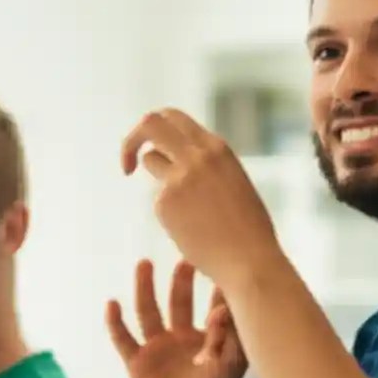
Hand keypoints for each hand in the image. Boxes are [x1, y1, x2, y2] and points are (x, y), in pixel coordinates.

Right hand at [107, 260, 248, 377]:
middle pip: (177, 301)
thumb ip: (224, 336)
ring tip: (145, 264)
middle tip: (186, 257)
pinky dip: (115, 322)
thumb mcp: (227, 366)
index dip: (215, 286)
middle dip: (181, 280)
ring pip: (148, 311)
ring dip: (145, 288)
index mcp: (206, 338)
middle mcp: (180, 338)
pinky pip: (123, 339)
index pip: (210, 305)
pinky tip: (111, 304)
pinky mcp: (137, 364)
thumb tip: (222, 307)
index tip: (221, 262)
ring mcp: (157, 349)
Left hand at [121, 108, 280, 287]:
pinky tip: (194, 231)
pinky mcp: (165, 203)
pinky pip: (158, 201)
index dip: (155, 128)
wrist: (249, 261)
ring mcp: (178, 178)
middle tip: (128, 165)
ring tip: (190, 209)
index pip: (174, 117)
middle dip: (132, 138)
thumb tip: (178, 158)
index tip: (149, 146)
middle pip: (150, 122)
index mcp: (216, 147)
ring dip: (158, 180)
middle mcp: (196, 155)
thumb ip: (207, 164)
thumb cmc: (248, 228)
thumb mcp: (233, 179)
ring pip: (149, 160)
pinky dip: (170, 214)